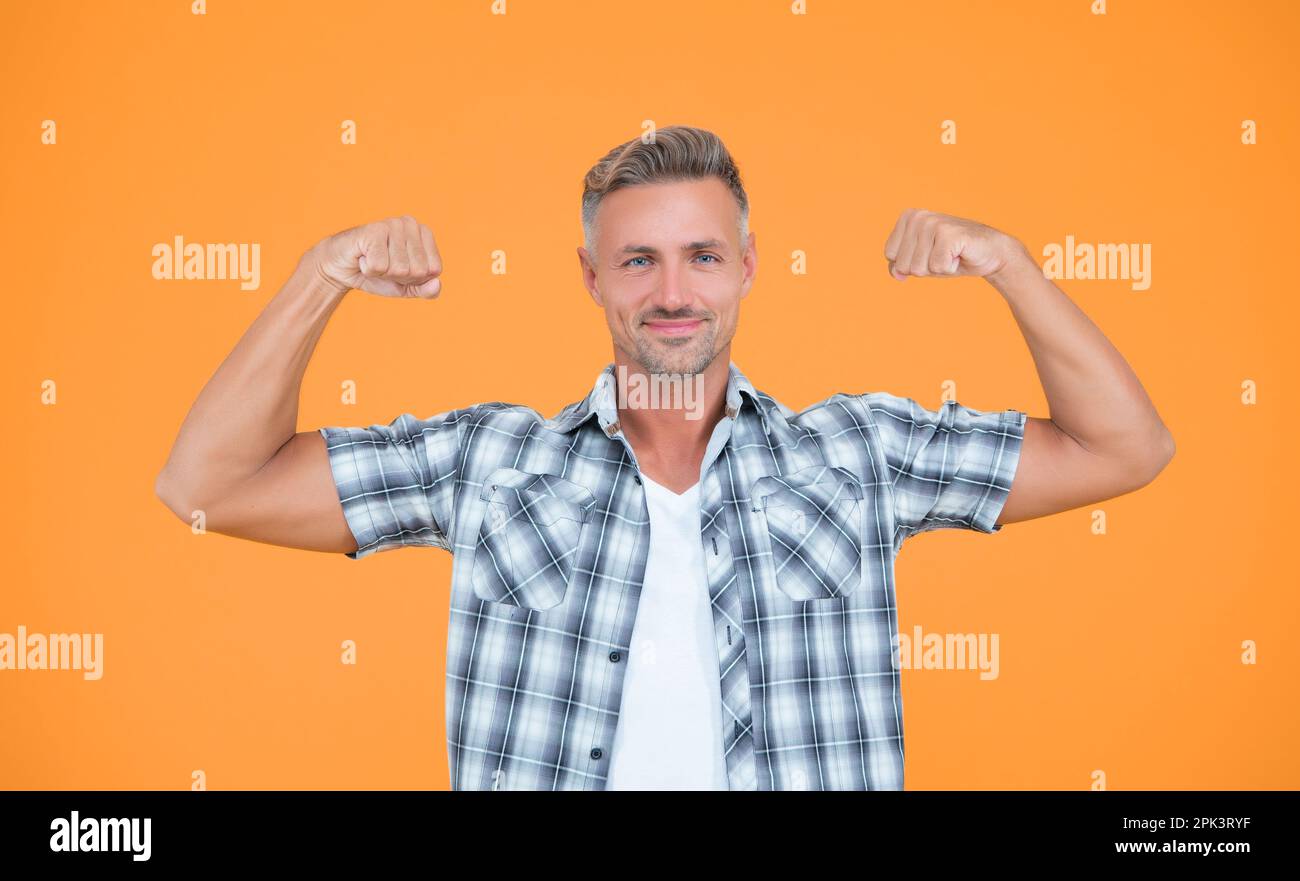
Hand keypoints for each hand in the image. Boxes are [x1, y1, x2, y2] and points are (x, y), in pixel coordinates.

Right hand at [309, 215, 442, 297]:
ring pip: (400, 269)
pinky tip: (362, 258)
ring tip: (373, 260)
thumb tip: (437, 284)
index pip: (434, 270)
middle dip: (398, 276)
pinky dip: (369, 270)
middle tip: (383, 265)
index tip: (398, 270)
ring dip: (383, 273)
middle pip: (418, 270)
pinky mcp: (373, 230)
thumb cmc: (377, 275)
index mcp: (424, 233)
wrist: (341, 269)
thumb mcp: (406, 287)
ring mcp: (392, 224)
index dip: (415, 278)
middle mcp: (410, 223)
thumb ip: (426, 290)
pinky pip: (380, 266)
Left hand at [883, 209, 1028, 281]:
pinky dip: (950, 268)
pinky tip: (959, 255)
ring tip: (951, 255)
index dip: (910, 263)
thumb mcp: (921, 261)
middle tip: (942, 255)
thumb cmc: (952, 256)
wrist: (989, 253)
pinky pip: (937, 267)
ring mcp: (933, 223)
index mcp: (908, 218)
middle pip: (903, 264)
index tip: (930, 253)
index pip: (890, 255)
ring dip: (938, 268)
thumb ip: (900, 265)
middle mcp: (918, 217)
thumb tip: (896, 273)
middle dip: (924, 268)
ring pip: (919, 268)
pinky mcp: (948, 234)